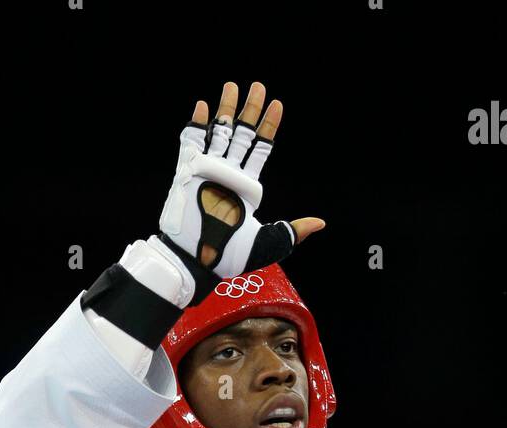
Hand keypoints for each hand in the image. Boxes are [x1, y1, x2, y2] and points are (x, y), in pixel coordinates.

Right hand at [157, 79, 324, 291]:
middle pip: (242, 133)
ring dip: (225, 109)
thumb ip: (292, 232)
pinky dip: (196, 125)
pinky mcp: (186, 173)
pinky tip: (201, 107)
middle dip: (250, 109)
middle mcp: (227, 174)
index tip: (277, 104)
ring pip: (218, 132)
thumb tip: (320, 223)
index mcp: (246, 186)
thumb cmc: (230, 258)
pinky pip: (191, 143)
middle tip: (258, 85)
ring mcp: (206, 171)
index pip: (260, 149)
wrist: (196, 262)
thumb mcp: (267, 244)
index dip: (268, 127)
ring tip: (231, 85)